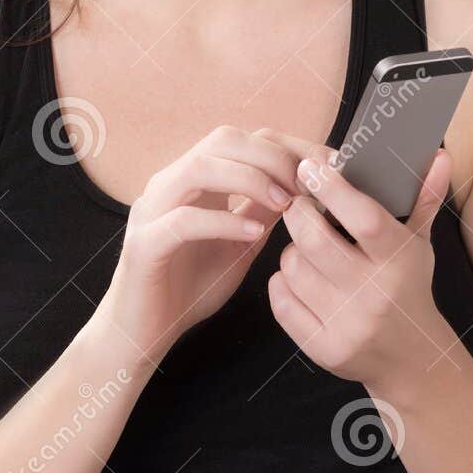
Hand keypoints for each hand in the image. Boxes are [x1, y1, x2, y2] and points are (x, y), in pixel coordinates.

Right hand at [95, 126, 302, 368]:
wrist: (144, 332)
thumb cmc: (190, 288)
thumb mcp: (241, 245)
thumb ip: (263, 212)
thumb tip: (306, 188)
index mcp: (194, 180)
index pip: (244, 140)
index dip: (288, 146)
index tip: (327, 165)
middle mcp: (171, 184)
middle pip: (223, 140)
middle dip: (272, 157)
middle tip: (306, 185)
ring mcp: (153, 210)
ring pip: (200, 168)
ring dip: (250, 180)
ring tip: (284, 204)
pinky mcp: (144, 244)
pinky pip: (183, 221)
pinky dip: (224, 222)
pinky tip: (254, 236)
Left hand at [265, 140, 454, 393]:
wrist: (411, 358)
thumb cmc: (409, 287)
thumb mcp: (419, 244)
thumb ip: (424, 198)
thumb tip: (441, 156)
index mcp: (399, 261)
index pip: (362, 218)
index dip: (332, 189)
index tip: (311, 167)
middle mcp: (374, 294)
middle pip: (314, 240)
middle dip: (297, 213)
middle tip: (297, 204)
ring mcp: (347, 325)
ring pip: (292, 266)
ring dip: (291, 250)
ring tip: (306, 247)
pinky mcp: (323, 349)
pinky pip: (281, 300)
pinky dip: (282, 282)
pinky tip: (299, 278)